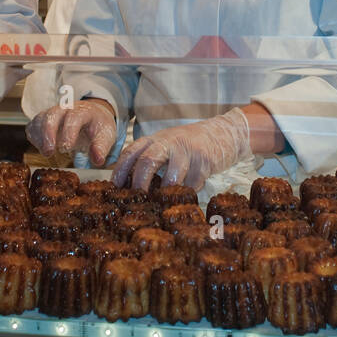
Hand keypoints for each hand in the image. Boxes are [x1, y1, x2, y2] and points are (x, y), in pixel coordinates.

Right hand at [27, 98, 116, 166]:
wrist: (92, 117)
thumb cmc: (98, 127)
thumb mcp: (106, 136)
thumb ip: (101, 147)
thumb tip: (98, 160)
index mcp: (83, 110)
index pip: (74, 117)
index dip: (68, 131)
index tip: (66, 148)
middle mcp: (66, 109)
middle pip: (52, 114)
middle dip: (48, 133)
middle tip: (49, 152)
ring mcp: (53, 113)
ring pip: (40, 119)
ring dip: (40, 136)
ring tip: (46, 153)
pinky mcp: (44, 120)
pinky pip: (33, 125)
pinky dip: (34, 136)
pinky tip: (40, 147)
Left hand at [112, 107, 250, 190]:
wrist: (222, 133)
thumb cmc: (187, 145)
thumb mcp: (164, 146)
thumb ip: (149, 159)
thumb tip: (128, 187)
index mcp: (154, 139)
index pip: (131, 152)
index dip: (120, 171)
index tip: (114, 188)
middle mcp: (169, 142)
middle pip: (148, 161)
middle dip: (140, 184)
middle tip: (138, 200)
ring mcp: (187, 151)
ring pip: (172, 177)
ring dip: (165, 194)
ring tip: (162, 203)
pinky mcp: (205, 163)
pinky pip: (192, 185)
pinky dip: (187, 194)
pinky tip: (185, 196)